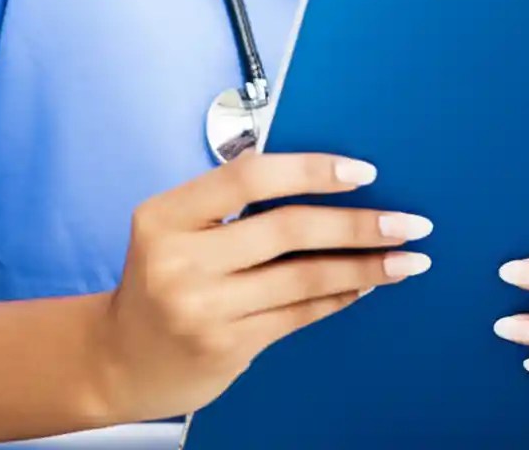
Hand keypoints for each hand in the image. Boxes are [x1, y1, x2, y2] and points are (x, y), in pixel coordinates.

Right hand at [96, 153, 433, 422]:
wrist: (120, 360)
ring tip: (407, 258)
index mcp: (164, 216)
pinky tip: (365, 284)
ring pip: (304, 277)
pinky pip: (299, 314)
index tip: (362, 172)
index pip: (248, 177)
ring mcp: (202, 309)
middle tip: (408, 222)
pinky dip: (339, 295)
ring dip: (366, 266)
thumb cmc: (158, 282)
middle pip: (287, 229)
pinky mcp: (227, 346)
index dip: (311, 170)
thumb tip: (321, 182)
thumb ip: (228, 205)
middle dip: (359, 224)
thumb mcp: (173, 230)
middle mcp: (179, 262)